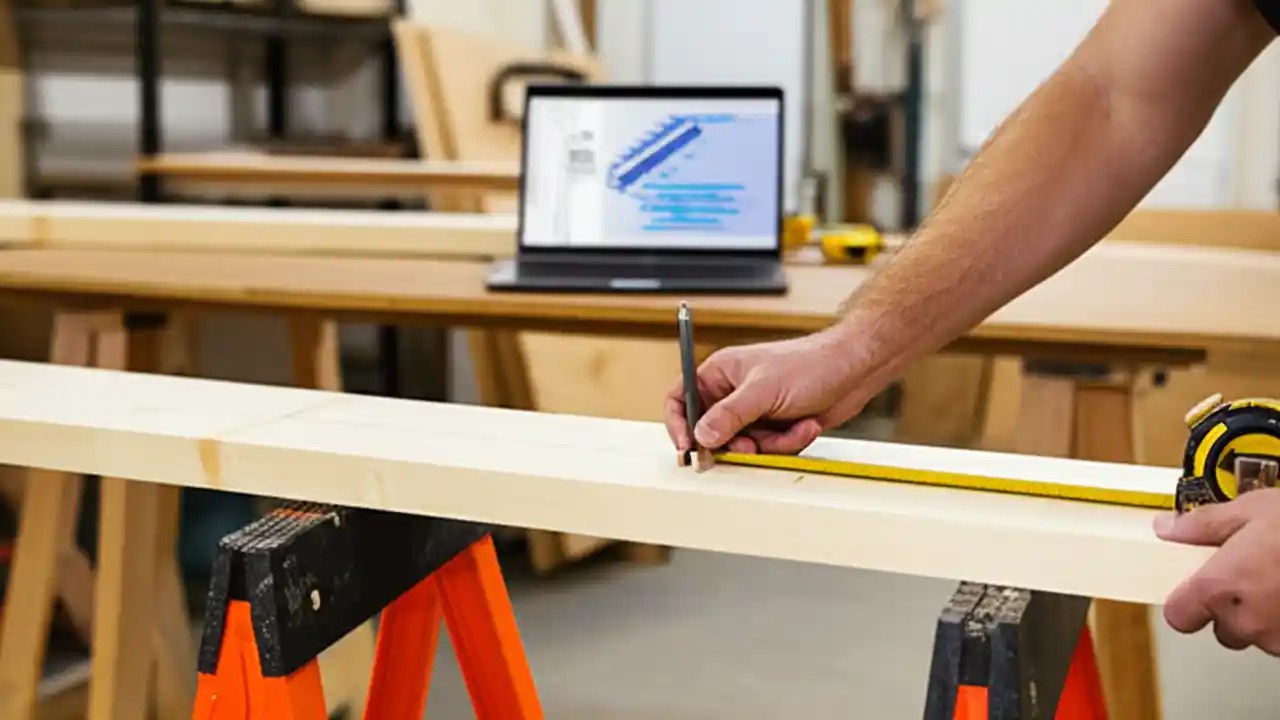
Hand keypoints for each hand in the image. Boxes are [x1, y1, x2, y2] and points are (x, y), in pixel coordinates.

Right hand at [663, 326, 871, 455]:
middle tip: (750, 445)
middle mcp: (733, 393)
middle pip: (712, 432)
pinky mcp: (775, 427)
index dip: (679, 425)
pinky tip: (807, 426)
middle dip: (736, 443)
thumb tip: (701, 435)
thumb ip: (729, 415)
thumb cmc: (810, 364)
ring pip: (743, 446)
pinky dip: (789, 443)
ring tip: (794, 426)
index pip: (680, 398)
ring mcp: (755, 412)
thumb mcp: (764, 390)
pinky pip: (768, 450)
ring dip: (772, 444)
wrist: (854, 371)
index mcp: (720, 373)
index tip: (688, 448)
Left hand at [1154, 488, 1279, 654]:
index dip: (1186, 604)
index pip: (1179, 617)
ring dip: (1267, 615)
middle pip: (1223, 629)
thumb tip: (1170, 528)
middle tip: (1253, 576)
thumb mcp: (1250, 510)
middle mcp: (1246, 619)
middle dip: (1232, 607)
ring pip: (1260, 635)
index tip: (1193, 592)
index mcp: (1218, 587)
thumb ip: (1203, 524)